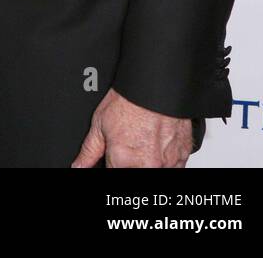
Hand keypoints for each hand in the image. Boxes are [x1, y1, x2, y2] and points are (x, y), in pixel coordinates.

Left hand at [71, 87, 193, 167]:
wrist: (155, 87)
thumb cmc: (128, 101)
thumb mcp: (99, 124)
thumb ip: (89, 151)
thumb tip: (79, 166)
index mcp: (123, 160)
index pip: (112, 175)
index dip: (111, 164)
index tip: (113, 157)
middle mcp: (148, 165)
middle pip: (133, 172)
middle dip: (128, 164)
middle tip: (128, 146)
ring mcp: (168, 162)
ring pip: (154, 171)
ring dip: (147, 163)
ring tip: (142, 144)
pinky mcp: (183, 156)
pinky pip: (174, 167)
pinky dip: (164, 161)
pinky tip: (156, 145)